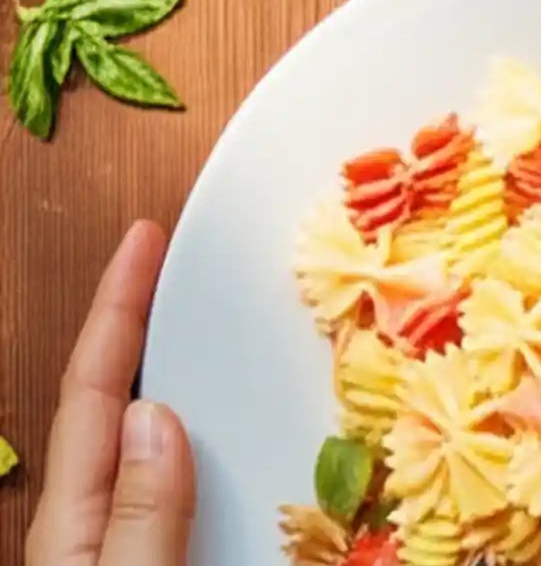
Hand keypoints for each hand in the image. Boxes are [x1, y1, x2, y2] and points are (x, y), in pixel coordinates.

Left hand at [26, 221, 195, 565]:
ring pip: (153, 436)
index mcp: (74, 521)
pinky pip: (186, 474)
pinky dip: (208, 433)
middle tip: (172, 262)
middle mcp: (94, 521)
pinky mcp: (166, 554)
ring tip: (210, 329)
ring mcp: (125, 538)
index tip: (143, 239)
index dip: (118, 304)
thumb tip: (158, 415)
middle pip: (115, 398)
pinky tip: (233, 433)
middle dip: (139, 321)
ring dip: (179, 374)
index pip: (94, 388)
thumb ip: (144, 513)